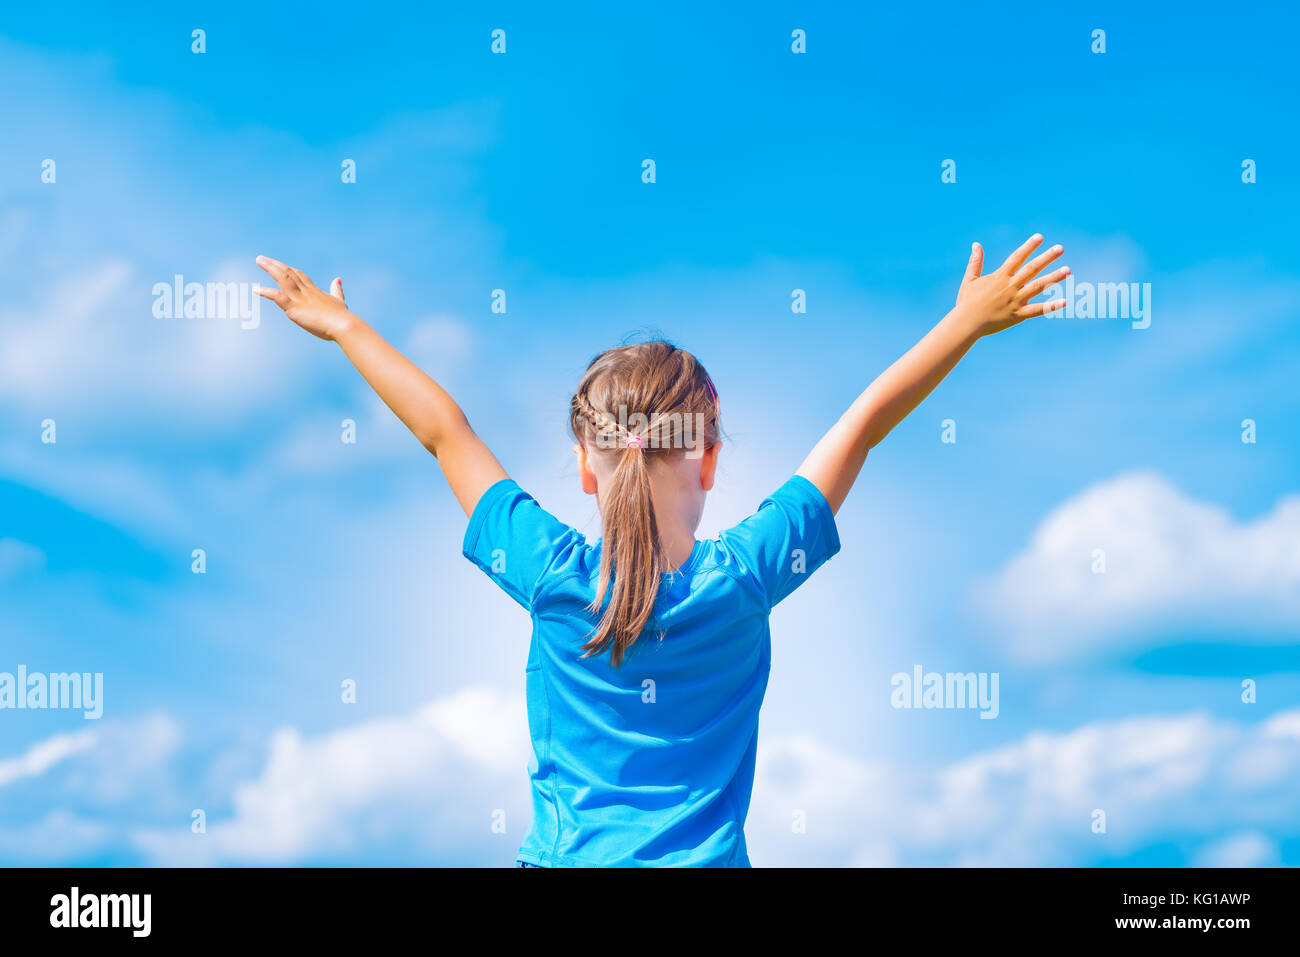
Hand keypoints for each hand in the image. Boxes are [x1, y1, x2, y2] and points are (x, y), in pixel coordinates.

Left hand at [255, 256, 352, 339]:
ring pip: (283, 278)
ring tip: (259, 260)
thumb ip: (337, 290)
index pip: (300, 276)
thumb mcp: (340, 300)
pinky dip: (265, 292)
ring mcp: (299, 298)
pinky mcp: (294, 307)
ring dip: (270, 268)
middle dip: (275, 264)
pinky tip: (255, 289)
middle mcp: (306, 291)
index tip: (280, 265)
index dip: (289, 270)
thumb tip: (338, 279)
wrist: (343, 324)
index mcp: (315, 291)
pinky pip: (277, 296)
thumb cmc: (342, 317)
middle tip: (262, 258)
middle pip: (289, 272)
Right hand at [954, 234, 1069, 336]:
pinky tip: (1064, 301)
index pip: (1017, 257)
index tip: (1040, 237)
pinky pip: (1037, 310)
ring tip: (1068, 270)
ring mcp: (1015, 301)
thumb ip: (975, 262)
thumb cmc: (966, 302)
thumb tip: (976, 244)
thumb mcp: (969, 279)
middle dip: (1047, 257)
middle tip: (1060, 248)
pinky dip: (1051, 306)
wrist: (966, 323)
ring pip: (1038, 287)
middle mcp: (1010, 286)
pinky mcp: (1017, 315)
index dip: (1028, 246)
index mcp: (999, 277)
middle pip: (1032, 269)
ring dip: (1053, 278)